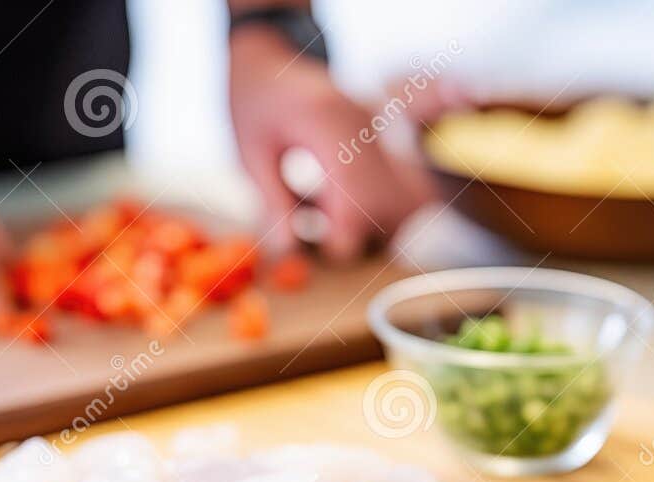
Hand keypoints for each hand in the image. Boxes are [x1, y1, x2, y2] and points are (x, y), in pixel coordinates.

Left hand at [229, 27, 435, 260]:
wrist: (271, 58)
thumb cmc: (254, 103)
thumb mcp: (249, 154)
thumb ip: (273, 203)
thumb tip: (287, 251)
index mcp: (328, 126)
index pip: (355, 203)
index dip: (341, 238)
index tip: (317, 246)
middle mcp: (363, 127)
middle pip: (386, 205)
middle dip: (359, 231)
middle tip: (319, 231)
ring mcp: (378, 129)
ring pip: (403, 197)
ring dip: (372, 219)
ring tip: (328, 211)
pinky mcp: (382, 134)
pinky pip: (401, 182)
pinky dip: (378, 203)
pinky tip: (341, 198)